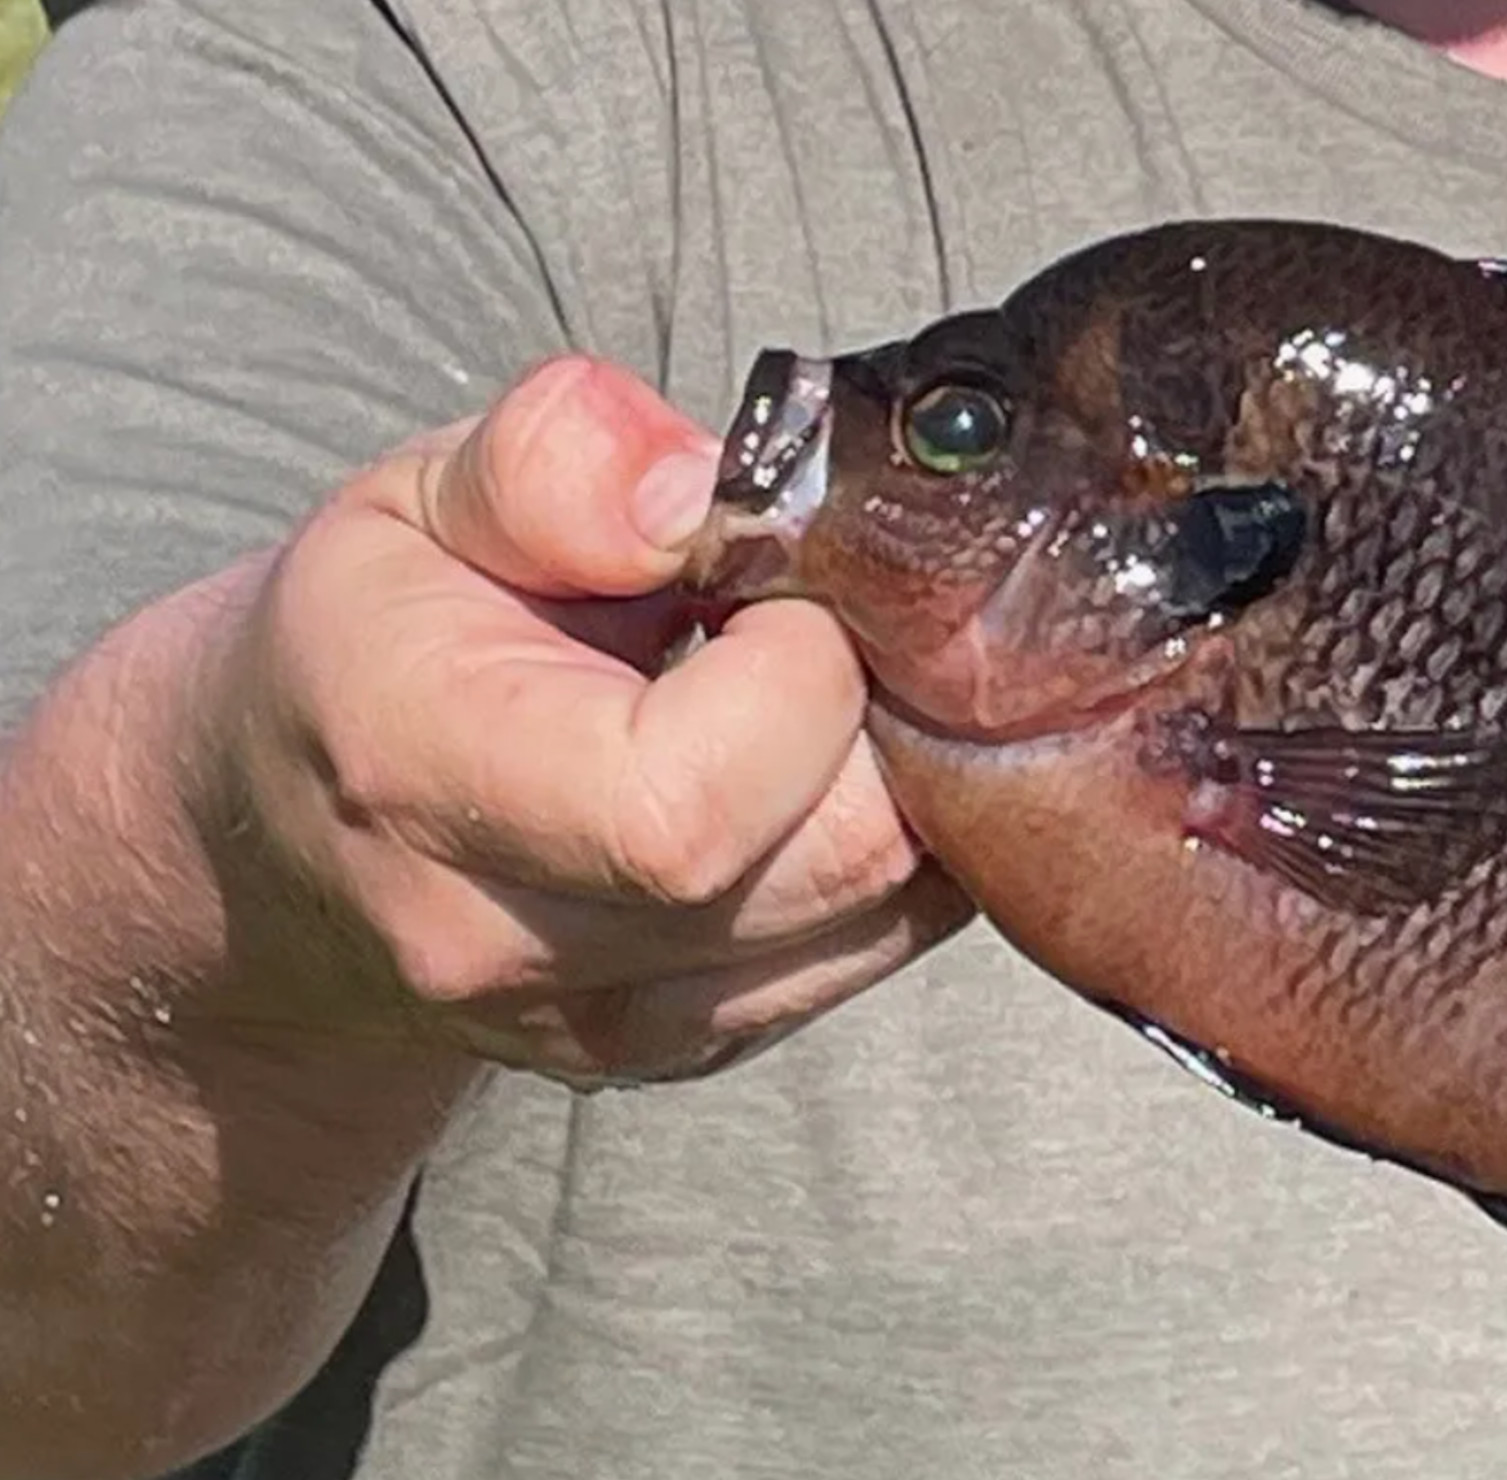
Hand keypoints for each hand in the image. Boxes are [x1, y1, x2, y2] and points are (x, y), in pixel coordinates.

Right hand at [207, 355, 974, 1085]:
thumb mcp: (419, 499)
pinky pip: (886, 939)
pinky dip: (896, 837)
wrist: (288, 835)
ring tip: (806, 688)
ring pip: (894, 905)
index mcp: (427, 786)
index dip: (800, 664)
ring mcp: (618, 1026)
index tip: (775, 575)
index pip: (699, 794)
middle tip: (820, 621)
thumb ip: (555, 464)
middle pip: (842, 858)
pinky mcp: (697, 1046)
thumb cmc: (373, 646)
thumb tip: (706, 490)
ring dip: (904, 774)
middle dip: (885, 708)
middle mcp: (516, 947)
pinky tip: (814, 763)